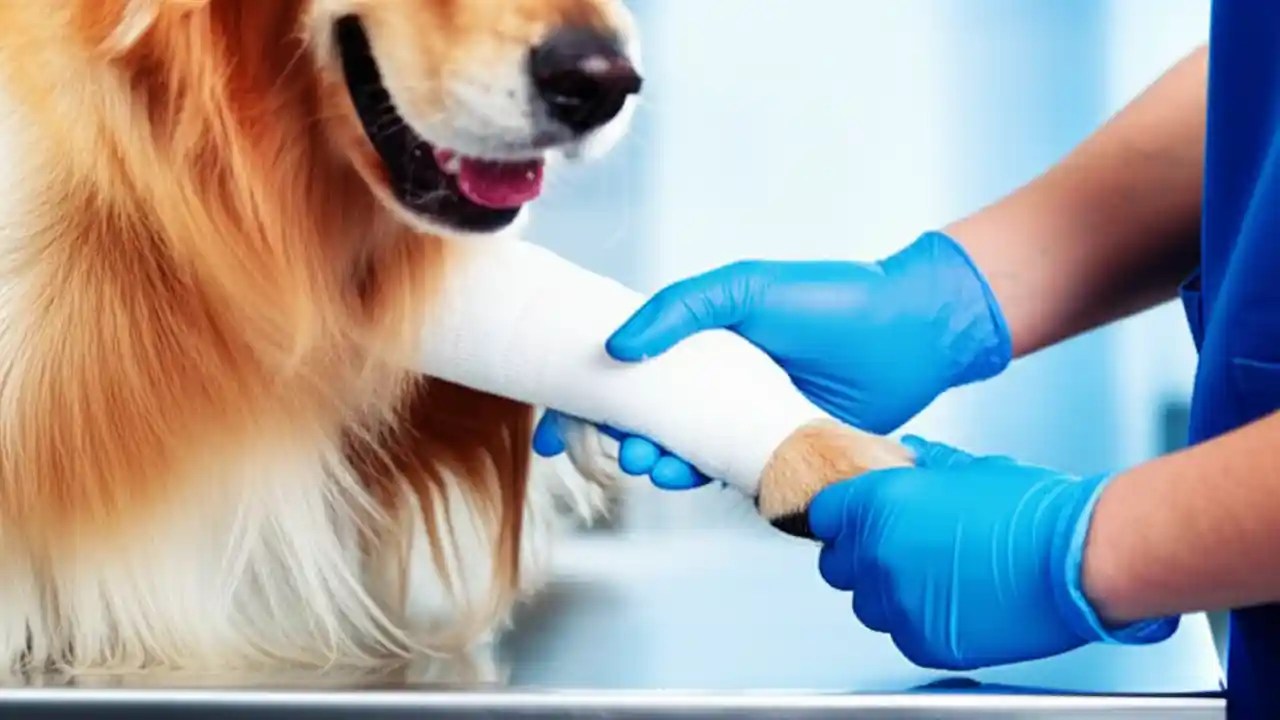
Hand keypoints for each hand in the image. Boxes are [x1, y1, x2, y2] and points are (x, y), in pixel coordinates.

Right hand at [534, 231, 1012, 489]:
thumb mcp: (746, 289)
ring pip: (681, 453)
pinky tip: (689, 474)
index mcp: (699, 344)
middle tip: (608, 445)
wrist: (907, 335)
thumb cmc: (829, 300)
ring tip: (649, 461)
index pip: (627, 373)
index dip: (584, 399)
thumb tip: (619, 347)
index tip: (553, 424)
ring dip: (655, 463)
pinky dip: (699, 479)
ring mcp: (743, 423)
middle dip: (617, 438)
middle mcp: (717, 386)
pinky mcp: (775, 455)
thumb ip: (679, 309)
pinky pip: (725, 475)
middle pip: (646, 421)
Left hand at [808, 436, 1178, 670]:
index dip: (844, 518)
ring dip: (888, 594)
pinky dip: (921, 624)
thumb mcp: (970, 469)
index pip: (825, 515)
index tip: (858, 522)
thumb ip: (927, 467)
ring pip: (868, 605)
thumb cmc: (1033, 511)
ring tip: (934, 580)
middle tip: (900, 551)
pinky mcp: (925, 642)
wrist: (1076, 558)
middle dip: (861, 558)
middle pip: (838, 564)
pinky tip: (955, 605)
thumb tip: (912, 458)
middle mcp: (878, 554)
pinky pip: (903, 634)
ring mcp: (898, 602)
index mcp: (880, 504)